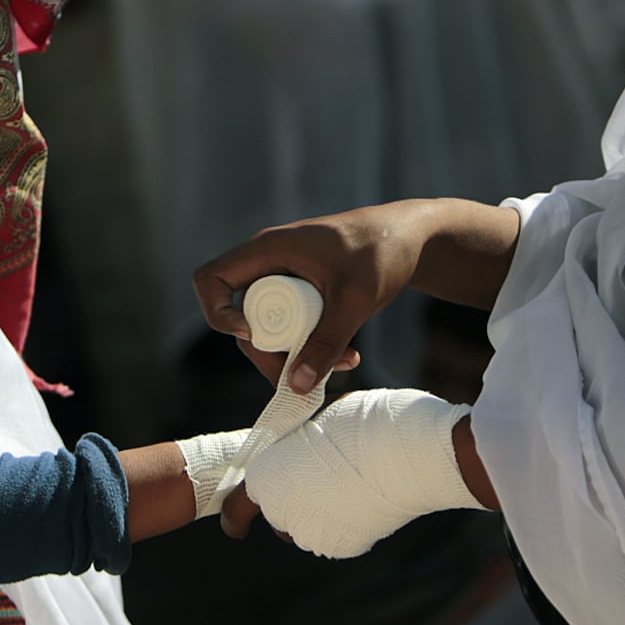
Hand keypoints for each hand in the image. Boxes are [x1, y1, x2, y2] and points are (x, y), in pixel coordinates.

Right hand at [194, 203, 429, 394]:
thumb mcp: (355, 300)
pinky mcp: (301, 290)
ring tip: (345, 366)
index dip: (218, 312)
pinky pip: (289, 323)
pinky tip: (347, 357)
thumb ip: (327, 342)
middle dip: (267, 352)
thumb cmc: (382, 252)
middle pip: (240, 316)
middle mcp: (268, 261)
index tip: (252, 334)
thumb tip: (295, 386)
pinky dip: (309, 345)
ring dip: (294, 353)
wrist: (412, 237)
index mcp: (269, 249)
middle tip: (302, 377)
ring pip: (267, 325)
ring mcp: (284, 276)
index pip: (211, 279)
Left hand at [216, 390, 486, 557]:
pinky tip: (362, 493)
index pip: (237, 510)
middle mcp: (283, 513)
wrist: (411, 454)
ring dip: (315, 510)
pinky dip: (341, 519)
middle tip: (314, 476)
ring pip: (306, 526)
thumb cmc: (364, 424)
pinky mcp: (345, 545)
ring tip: (344, 478)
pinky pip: (333, 533)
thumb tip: (294, 440)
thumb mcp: (318, 417)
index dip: (237, 516)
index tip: (238, 524)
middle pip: (277, 515)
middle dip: (288, 501)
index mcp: (267, 479)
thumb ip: (295, 438)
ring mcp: (315, 534)